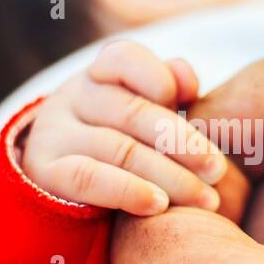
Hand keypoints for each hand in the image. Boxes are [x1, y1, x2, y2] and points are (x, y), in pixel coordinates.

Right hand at [22, 40, 228, 214]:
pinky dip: (128, 191)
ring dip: (170, 177)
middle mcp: (72, 98)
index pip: (124, 58)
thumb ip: (167, 90)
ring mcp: (53, 133)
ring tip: (205, 199)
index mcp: (98, 75)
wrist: (59, 189)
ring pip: (119, 149)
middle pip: (132, 111)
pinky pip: (88, 178)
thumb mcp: (141, 115)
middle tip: (218, 171)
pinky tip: (158, 205)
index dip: (159, 78)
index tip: (189, 102)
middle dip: (182, 142)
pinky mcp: (45, 172)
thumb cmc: (119, 144)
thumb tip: (186, 77)